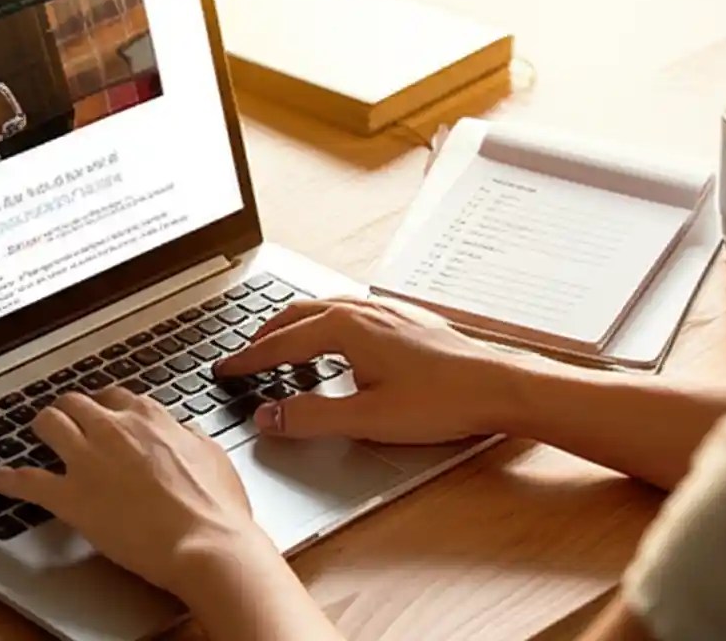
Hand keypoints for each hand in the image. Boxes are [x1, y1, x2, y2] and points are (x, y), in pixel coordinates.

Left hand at [0, 389, 265, 595]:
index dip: (105, 407)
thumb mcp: (212, 455)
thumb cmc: (216, 507)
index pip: (116, 397)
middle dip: (69, 411)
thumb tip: (183, 430)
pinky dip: (7, 479)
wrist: (206, 542)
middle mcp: (115, 429)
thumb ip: (189, 437)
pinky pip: (26, 480)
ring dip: (41, 428)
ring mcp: (89, 459)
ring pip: (49, 424)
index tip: (102, 415)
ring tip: (37, 435)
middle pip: (76, 403)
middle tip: (67, 422)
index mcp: (150, 417)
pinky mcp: (71, 496)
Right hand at [215, 297, 528, 443]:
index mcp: (346, 328)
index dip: (249, 360)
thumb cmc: (442, 400)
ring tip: (279, 343)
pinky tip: (335, 339)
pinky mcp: (405, 320)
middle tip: (244, 356)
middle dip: (265, 334)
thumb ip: (310, 417)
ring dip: (294, 324)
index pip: (281, 344)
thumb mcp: (366, 418)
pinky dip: (324, 322)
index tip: (226, 371)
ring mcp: (386, 312)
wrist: (499, 386)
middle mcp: (363, 311)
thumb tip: (268, 416)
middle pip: (298, 315)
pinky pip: (349, 311)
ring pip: (324, 308)